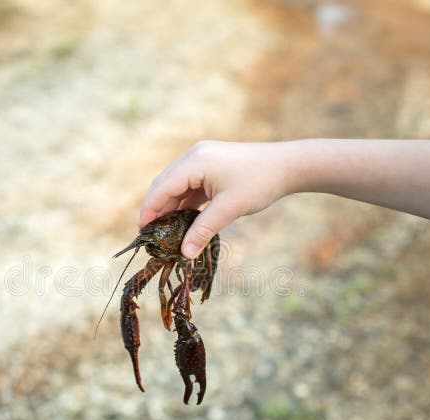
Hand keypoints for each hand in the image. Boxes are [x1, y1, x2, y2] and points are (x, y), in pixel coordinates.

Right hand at [139, 140, 303, 257]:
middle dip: (156, 209)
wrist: (287, 166)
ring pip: (177, 185)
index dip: (149, 210)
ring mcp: (202, 159)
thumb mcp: (228, 209)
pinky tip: (183, 220)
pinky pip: (190, 185)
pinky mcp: (210, 165)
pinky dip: (185, 202)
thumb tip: (184, 254)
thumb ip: (203, 231)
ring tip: (166, 231)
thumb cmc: (259, 184)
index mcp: (195, 161)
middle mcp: (194, 156)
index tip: (142, 232)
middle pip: (165, 184)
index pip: (162, 187)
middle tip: (151, 235)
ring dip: (171, 207)